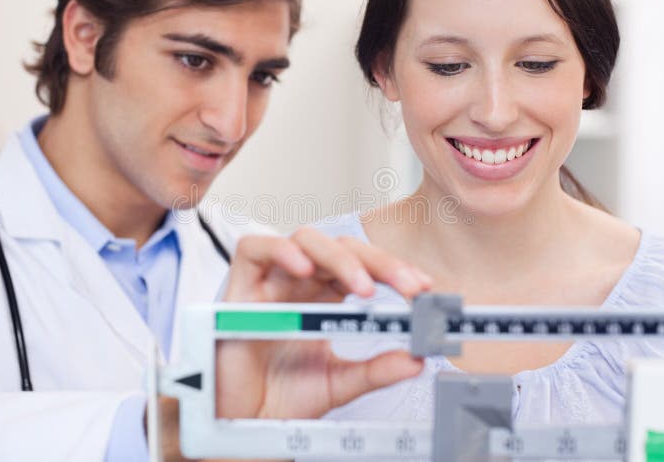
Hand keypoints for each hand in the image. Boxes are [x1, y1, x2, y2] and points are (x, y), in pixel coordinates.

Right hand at [217, 227, 432, 419]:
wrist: (241, 423)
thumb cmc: (280, 397)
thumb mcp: (339, 383)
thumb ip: (376, 370)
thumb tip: (417, 358)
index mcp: (325, 298)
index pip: (364, 267)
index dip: (393, 270)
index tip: (424, 288)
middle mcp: (300, 283)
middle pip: (342, 248)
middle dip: (379, 262)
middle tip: (408, 286)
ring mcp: (270, 281)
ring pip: (306, 240)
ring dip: (339, 258)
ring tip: (364, 288)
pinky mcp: (239, 286)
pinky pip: (254, 249)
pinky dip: (280, 251)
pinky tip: (305, 271)